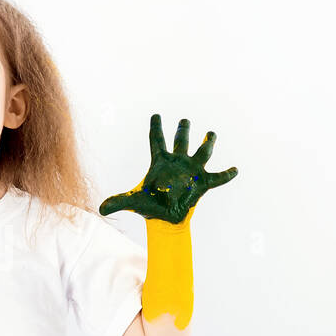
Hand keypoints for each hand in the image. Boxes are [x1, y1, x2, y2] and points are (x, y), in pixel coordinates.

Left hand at [99, 115, 237, 223]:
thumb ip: (117, 202)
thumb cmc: (150, 208)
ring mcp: (191, 171)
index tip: (155, 115)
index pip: (156, 141)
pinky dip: (227, 174)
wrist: (165, 220)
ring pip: (202, 152)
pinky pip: (218, 177)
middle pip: (180, 141)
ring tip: (211, 133)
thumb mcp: (134, 202)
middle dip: (183, 130)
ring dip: (207, 143)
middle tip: (184, 120)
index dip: (156, 128)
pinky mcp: (202, 183)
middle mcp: (177, 163)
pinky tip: (235, 169)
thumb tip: (100, 209)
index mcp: (160, 163)